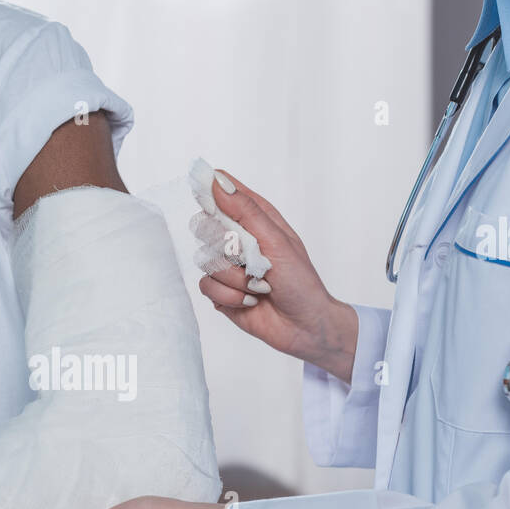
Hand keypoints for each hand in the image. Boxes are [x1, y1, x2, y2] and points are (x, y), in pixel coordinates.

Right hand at [195, 170, 358, 383]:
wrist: (304, 326)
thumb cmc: (300, 282)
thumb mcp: (277, 241)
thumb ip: (246, 211)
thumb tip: (218, 182)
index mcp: (256, 218)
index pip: (223, 191)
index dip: (210, 190)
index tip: (207, 197)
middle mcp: (238, 239)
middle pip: (205, 225)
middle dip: (226, 246)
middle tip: (249, 257)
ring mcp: (227, 265)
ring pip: (206, 260)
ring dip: (235, 278)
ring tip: (259, 287)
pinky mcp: (220, 290)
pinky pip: (206, 285)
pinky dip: (230, 296)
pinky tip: (250, 300)